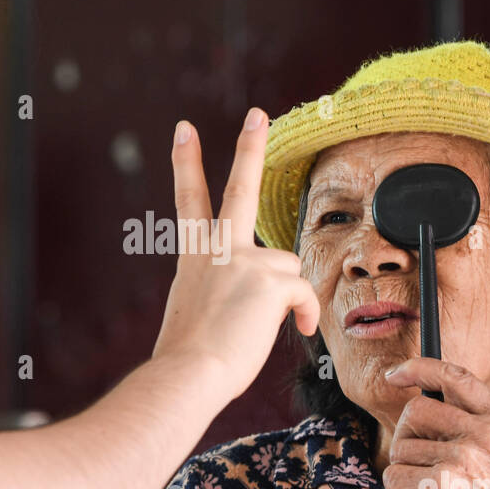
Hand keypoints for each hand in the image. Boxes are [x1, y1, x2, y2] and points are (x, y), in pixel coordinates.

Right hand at [151, 108, 320, 399]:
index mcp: (196, 257)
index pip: (191, 201)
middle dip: (249, 147)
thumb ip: (224, 290)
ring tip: (259, 325)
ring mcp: (245, 261)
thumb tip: (261, 298)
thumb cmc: (190, 359)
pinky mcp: (272, 280)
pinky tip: (295, 329)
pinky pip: (304, 293)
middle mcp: (218, 250)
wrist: (189, 374)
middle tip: (257, 114)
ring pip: (289, 265)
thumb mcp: (197, 312)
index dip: (188, 162)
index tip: (184, 130)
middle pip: (239, 187)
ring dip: (287, 295)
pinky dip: (304, 314)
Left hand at [378, 357, 489, 488]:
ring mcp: (464, 454)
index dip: (419, 368)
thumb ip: (480, 430)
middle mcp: (487, 430)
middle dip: (404, 437)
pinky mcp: (442, 482)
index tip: (395, 375)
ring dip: (403, 478)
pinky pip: (395, 478)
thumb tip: (425, 413)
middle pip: (417, 410)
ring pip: (402, 448)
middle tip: (412, 466)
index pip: (456, 376)